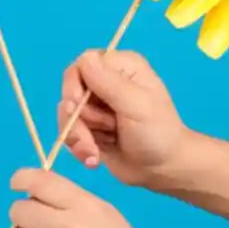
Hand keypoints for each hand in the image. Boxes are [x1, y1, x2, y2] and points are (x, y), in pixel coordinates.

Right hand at [59, 50, 192, 189]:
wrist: (162, 170)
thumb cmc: (158, 133)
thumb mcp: (137, 106)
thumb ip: (109, 83)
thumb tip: (84, 58)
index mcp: (121, 67)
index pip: (83, 63)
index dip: (75, 85)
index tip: (79, 104)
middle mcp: (105, 82)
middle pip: (70, 91)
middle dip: (80, 117)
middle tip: (104, 130)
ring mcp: (96, 107)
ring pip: (66, 115)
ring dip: (79, 136)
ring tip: (96, 152)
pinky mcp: (89, 128)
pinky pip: (69, 133)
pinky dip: (79, 148)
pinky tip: (94, 159)